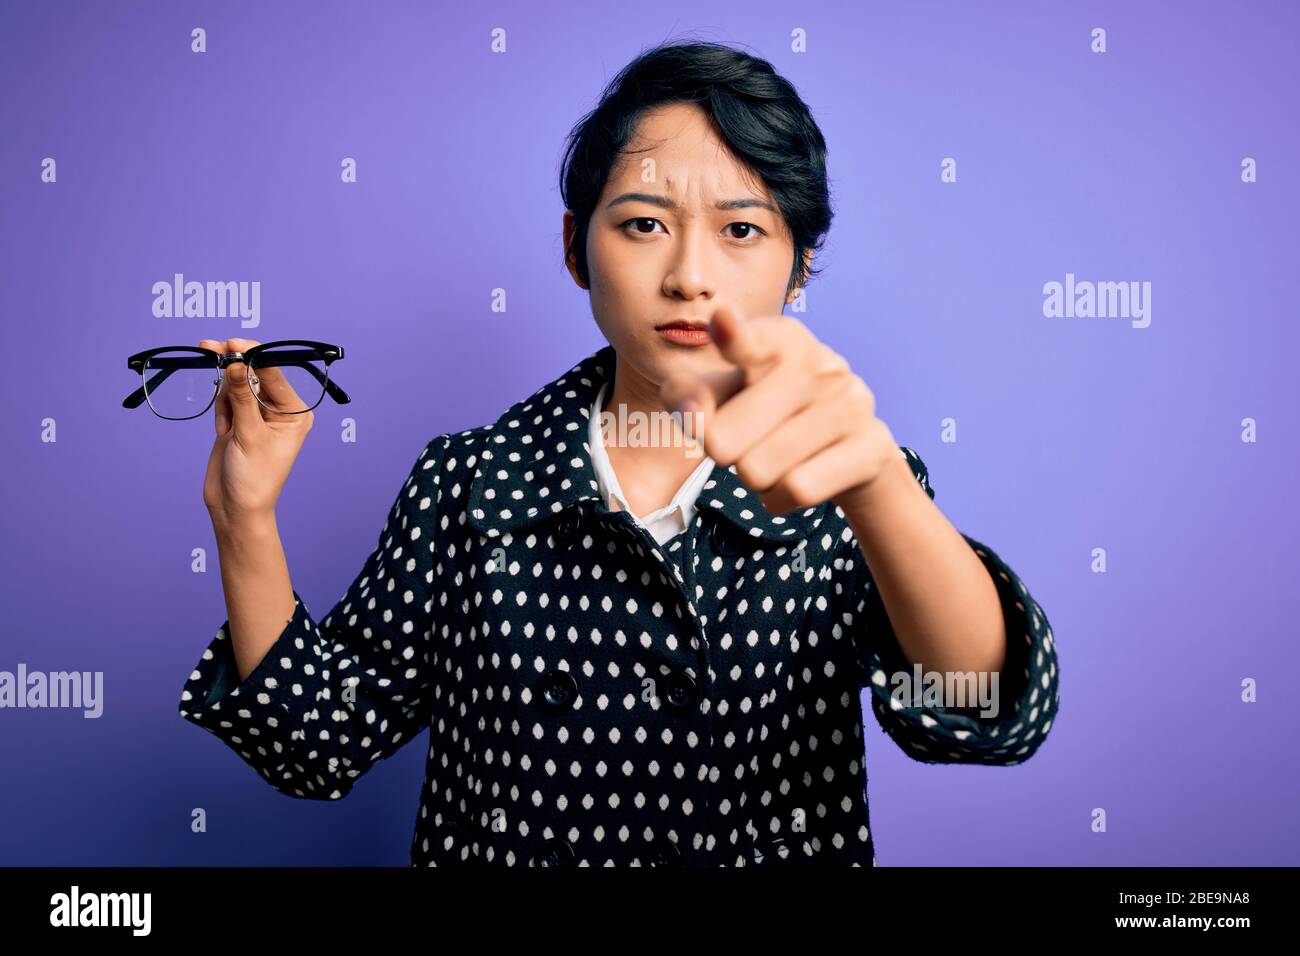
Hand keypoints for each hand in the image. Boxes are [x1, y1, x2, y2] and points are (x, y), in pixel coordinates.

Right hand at [200, 337, 313, 524]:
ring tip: (225, 427)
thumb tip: (234, 363)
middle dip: (233, 366)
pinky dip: (220, 408)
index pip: (274, 373)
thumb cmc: (254, 479)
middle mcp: (281, 410)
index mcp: (296, 413)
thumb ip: (240, 398)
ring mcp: (259, 413)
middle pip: (254, 373)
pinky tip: (222, 431)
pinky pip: (226, 397)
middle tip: (210, 346)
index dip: (253, 355)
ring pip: (236, 384)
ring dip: (225, 399)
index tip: (233, 343)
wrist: (235, 507)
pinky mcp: (240, 418)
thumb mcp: (248, 435)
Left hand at [659, 307, 900, 515]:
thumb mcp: (723, 397)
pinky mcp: (871, 446)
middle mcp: (820, 363)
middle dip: (723, 455)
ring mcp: (851, 403)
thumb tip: (694, 415)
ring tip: (775, 459)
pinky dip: (780, 499)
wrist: (847, 448)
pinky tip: (794, 481)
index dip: (732, 334)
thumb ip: (690, 397)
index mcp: (779, 339)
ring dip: (754, 480)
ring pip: (757, 471)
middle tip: (749, 441)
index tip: (721, 320)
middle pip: (723, 441)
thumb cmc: (766, 413)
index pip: (747, 340)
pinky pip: (796, 490)